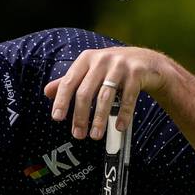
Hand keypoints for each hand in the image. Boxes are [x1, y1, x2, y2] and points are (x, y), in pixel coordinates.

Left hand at [43, 46, 167, 139]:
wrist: (147, 62)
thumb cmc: (112, 69)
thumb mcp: (90, 71)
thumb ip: (70, 81)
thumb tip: (47, 92)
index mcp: (86, 59)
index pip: (69, 82)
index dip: (62, 101)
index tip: (57, 118)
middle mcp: (102, 60)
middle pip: (85, 92)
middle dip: (80, 116)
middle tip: (78, 135)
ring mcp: (120, 66)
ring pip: (105, 96)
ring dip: (100, 119)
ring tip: (95, 136)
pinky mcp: (136, 73)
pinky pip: (128, 98)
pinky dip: (123, 114)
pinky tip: (119, 127)